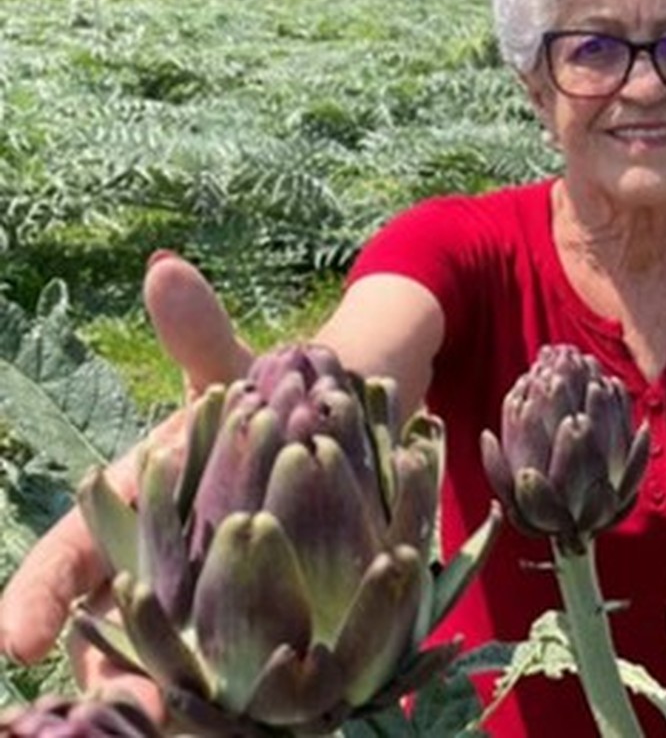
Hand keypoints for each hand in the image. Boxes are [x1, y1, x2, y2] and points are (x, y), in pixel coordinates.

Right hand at [0, 252, 251, 713]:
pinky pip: (246, 662)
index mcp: (140, 510)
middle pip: (115, 632)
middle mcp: (165, 561)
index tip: (15, 642)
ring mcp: (213, 594)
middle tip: (105, 711)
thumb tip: (164, 268)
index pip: (73, 556)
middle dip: (105, 673)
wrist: (340, 424)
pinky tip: (265, 703)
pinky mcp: (269, 614)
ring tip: (166, 726)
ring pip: (172, 662)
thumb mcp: (235, 375)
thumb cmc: (270, 404)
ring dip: (168, 696)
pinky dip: (245, 686)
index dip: (39, 595)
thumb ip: (198, 335)